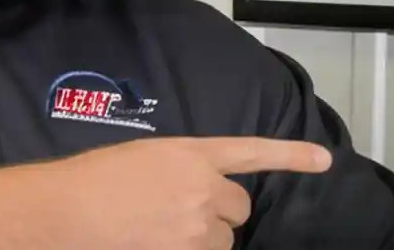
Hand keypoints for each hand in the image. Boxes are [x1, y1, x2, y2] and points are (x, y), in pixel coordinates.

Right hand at [29, 137, 330, 249]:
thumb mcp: (147, 158)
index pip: (252, 152)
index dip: (292, 155)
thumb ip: (183, 170)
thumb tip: (200, 191)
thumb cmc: (97, 179)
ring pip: (222, 241)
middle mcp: (204, 188)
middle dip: (219, 214)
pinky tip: (157, 241)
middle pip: (238, 209)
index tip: (325, 160)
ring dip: (203, 239)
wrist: (68, 210)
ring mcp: (197, 227)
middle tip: (182, 213)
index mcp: (193, 154)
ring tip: (160, 231)